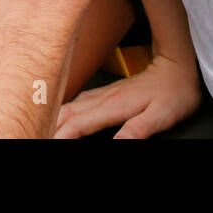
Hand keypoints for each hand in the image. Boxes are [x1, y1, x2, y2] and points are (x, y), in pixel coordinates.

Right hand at [55, 53, 201, 138]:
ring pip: (68, 106)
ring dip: (52, 118)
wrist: (176, 67)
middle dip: (49, 127)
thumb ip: (136, 130)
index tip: (49, 143)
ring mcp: (102, 93)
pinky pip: (77, 102)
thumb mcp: (160, 116)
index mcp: (112, 106)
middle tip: (36, 135)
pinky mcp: (105, 92)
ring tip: (42, 129)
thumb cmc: (172, 92)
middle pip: (66, 114)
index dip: (61, 136)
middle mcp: (103, 98)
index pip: (77, 124)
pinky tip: (61, 116)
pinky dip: (63, 111)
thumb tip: (117, 145)